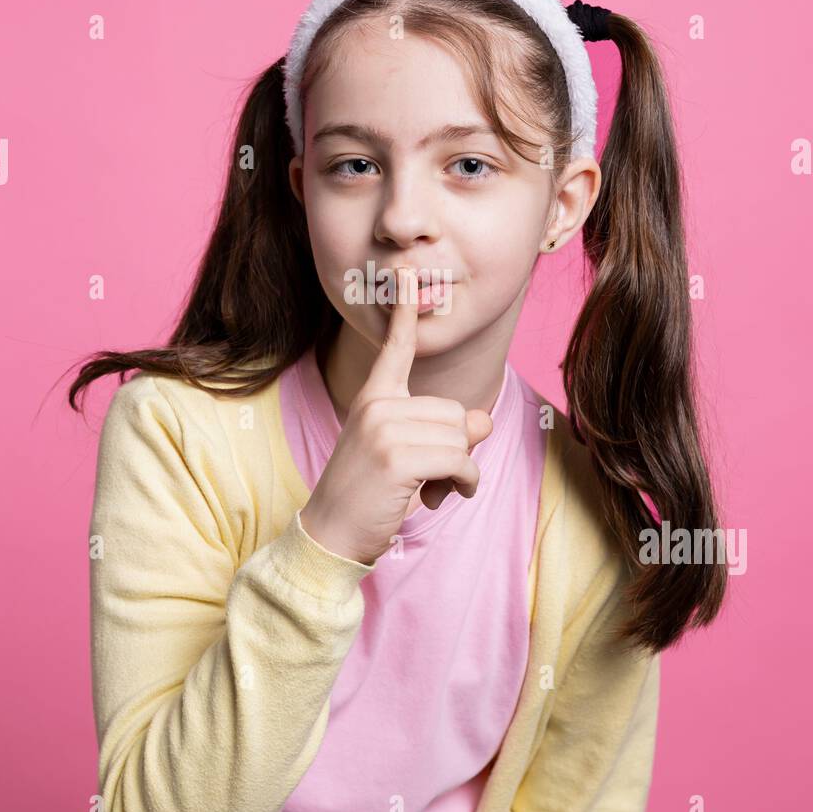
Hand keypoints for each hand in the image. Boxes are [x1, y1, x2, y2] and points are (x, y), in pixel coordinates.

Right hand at [299, 267, 493, 563]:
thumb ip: (442, 432)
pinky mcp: (397, 457)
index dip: (405, 312)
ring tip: (431, 490)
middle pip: (454, 411)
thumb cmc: (367, 497)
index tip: (408, 275)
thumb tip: (483, 422)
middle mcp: (376, 405)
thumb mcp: (404, 456)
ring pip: (461, 437)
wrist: (330, 536)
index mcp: (372, 398)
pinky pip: (460, 460)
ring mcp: (384, 429)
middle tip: (430, 480)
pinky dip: (463, 484)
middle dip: (456, 450)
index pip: (395, 349)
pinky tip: (441, 499)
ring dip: (461, 471)